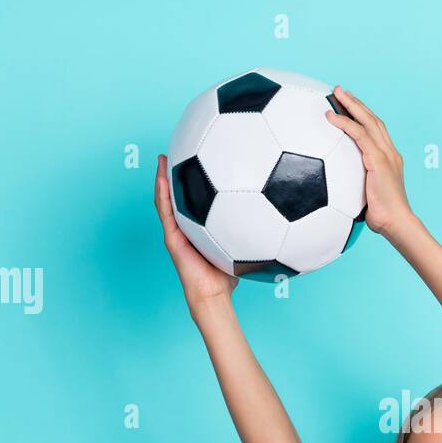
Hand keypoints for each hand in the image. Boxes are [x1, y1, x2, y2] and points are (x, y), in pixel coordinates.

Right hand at [153, 154, 237, 320]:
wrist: (215, 294)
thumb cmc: (230, 274)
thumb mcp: (244, 246)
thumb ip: (253, 228)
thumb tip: (279, 212)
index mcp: (201, 225)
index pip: (196, 198)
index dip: (196, 178)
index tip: (201, 156)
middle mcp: (187, 226)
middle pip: (179, 195)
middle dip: (177, 172)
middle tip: (178, 149)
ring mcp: (177, 232)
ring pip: (166, 200)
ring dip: (163, 178)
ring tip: (162, 157)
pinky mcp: (172, 239)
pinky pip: (165, 213)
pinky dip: (162, 195)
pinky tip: (162, 178)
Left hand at [325, 87, 415, 240]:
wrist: (396, 223)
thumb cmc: (383, 216)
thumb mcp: (368, 196)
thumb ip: (357, 186)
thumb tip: (338, 192)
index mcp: (388, 159)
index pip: (376, 131)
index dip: (363, 116)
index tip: (350, 107)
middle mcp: (389, 152)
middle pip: (373, 120)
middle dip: (357, 104)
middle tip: (341, 91)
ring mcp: (386, 155)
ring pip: (368, 121)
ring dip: (351, 105)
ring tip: (336, 94)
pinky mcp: (379, 161)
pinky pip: (360, 136)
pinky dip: (345, 123)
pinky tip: (330, 117)